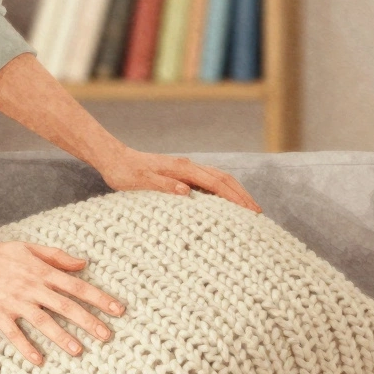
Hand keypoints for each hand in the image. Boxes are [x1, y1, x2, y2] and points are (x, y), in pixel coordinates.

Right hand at [0, 240, 125, 365]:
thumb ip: (57, 256)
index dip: (99, 298)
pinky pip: (14, 333)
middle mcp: (32, 288)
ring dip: (61, 337)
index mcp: (42, 272)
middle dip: (88, 321)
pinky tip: (38, 360)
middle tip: (107, 335)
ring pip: (43, 321)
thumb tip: (83, 263)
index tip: (118, 310)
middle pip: (66, 306)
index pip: (77, 286)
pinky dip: (26, 347)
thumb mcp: (29, 248)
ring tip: (79, 351)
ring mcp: (15, 302)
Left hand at [96, 146, 261, 212]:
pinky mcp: (183, 173)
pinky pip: (210, 182)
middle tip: (258, 213)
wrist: (114, 159)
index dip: (235, 197)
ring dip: (236, 192)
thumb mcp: (140, 183)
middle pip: (224, 179)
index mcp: (182, 169)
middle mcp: (188, 166)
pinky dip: (225, 191)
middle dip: (243, 195)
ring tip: (249, 208)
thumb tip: (187, 191)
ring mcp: (187, 169)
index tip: (250, 210)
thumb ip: (163, 186)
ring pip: (220, 178)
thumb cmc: (125, 173)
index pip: (216, 183)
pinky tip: (228, 202)